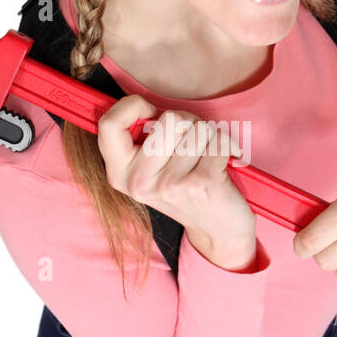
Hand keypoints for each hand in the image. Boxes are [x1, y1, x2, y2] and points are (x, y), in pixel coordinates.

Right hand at [96, 95, 256, 265]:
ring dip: (209, 137)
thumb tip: (145, 107)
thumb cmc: (186, 187)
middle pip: (168, 119)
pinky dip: (227, 147)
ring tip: (206, 158)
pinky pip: (218, 140)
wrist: (218, 231)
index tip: (152, 113)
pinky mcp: (200, 185)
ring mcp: (170, 186)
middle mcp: (140, 182)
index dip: (132, 106)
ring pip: (197, 128)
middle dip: (188, 122)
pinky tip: (223, 164)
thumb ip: (140, 139)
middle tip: (191, 145)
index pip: (108, 125)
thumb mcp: (151, 169)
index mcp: (120, 174)